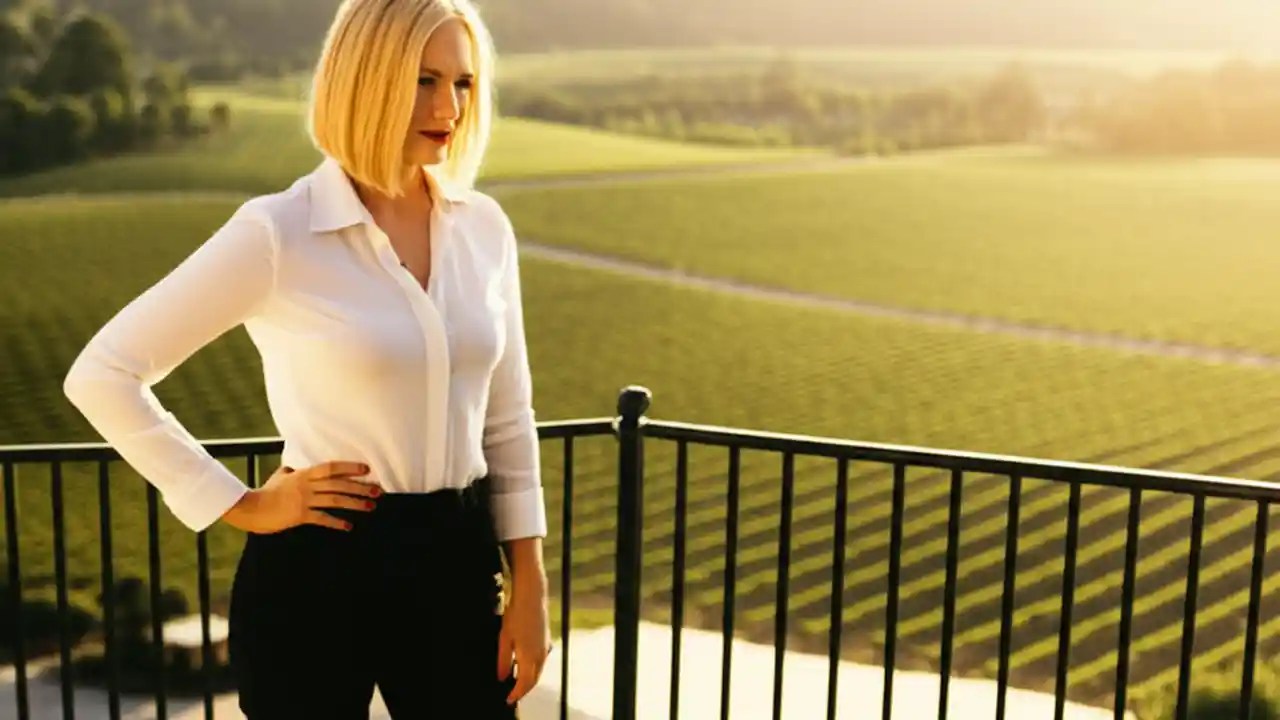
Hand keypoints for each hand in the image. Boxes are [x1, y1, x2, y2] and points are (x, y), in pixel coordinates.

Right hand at [220, 460, 380, 533]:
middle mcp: (306, 485)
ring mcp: (304, 500)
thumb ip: (290, 471)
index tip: (367, 469)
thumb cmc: (265, 492)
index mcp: (304, 474)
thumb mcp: (279, 476)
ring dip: (354, 503)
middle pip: (339, 484)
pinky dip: (336, 522)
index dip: (350, 467)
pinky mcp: (299, 515)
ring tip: (370, 507)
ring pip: (334, 500)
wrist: (250, 508)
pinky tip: (348, 527)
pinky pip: (322, 519)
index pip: (332, 467)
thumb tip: (293, 467)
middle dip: (360, 487)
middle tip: (378, 491)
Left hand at [496, 576, 551, 705]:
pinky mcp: (546, 640)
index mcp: (529, 656)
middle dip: (524, 689)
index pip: (525, 683)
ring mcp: (545, 647)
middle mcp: (540, 655)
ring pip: (538, 671)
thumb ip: (503, 661)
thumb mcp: (504, 639)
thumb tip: (502, 677)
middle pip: (534, 679)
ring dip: (530, 679)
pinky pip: (541, 661)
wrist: (532, 597)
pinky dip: (534, 669)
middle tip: (513, 694)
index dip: (517, 693)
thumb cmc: (516, 615)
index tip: (509, 699)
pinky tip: (525, 665)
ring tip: (518, 683)